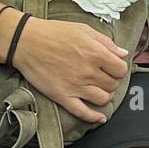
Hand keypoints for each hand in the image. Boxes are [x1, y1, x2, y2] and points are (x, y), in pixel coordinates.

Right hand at [11, 16, 129, 124]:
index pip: (121, 70)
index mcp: (95, 53)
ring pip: (102, 99)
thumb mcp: (84, 29)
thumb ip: (106, 42)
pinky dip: (94, 117)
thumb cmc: (54, 32)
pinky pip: (83, 112)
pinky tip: (100, 118)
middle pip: (113, 85)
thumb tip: (123, 54)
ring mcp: (76, 86)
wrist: (25, 42)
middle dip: (112, 81)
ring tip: (100, 90)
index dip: (119, 69)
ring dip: (105, 95)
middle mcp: (88, 72)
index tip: (114, 68)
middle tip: (105, 77)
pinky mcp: (62, 96)